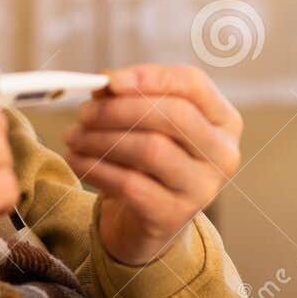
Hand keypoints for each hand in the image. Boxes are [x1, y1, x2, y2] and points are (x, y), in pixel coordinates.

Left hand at [61, 63, 241, 265]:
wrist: (147, 220)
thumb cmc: (147, 160)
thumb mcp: (144, 123)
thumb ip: (127, 96)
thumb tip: (103, 83)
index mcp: (223, 120)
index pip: (193, 84)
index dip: (150, 77)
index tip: (109, 80)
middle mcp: (222, 153)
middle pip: (175, 115)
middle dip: (121, 109)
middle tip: (83, 112)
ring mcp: (202, 188)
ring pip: (151, 150)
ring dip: (102, 139)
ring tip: (73, 136)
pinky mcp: (174, 215)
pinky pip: (130, 184)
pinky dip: (96, 168)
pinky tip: (77, 160)